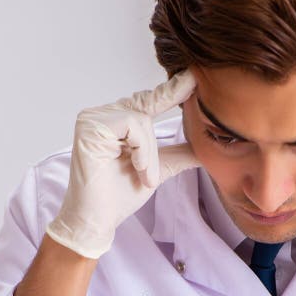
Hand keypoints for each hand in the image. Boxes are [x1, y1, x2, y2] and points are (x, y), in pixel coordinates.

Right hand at [47, 70, 199, 258]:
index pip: (150, 100)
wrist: (99, 220)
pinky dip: (140, 149)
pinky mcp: (89, 126)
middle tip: (147, 175)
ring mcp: (93, 117)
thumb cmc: (120, 196)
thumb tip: (206, 147)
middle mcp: (104, 113)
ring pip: (140, 117)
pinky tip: (133, 167)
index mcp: (119, 120)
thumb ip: (179, 154)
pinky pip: (130, 124)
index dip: (171, 89)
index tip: (193, 76)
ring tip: (141, 176)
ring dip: (148, 153)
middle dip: (153, 147)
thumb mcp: (158, 170)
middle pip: (147, 108)